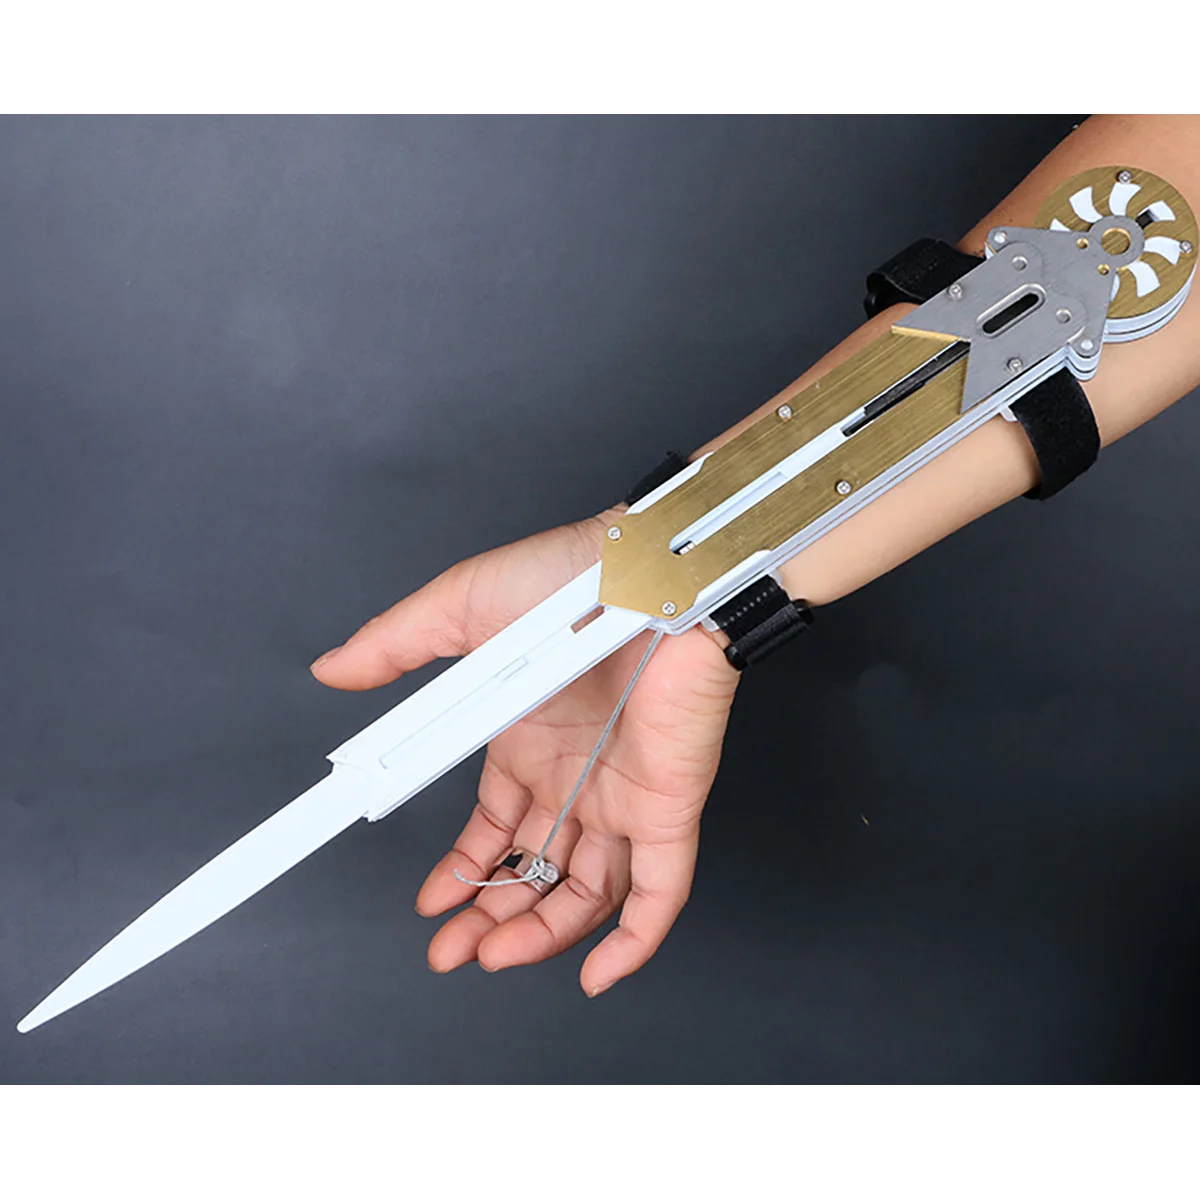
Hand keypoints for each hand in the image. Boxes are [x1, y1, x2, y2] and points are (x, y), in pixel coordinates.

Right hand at [310, 510, 739, 996]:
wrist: (650, 566)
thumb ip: (395, 644)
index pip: (493, 828)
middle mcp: (576, 776)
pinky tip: (598, 974)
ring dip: (540, 935)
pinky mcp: (670, 804)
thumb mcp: (461, 608)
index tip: (430, 901)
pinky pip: (660, 891)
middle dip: (489, 917)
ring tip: (491, 957)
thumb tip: (333, 670)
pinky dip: (635, 942)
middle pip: (532, 869)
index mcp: (529, 742)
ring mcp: (624, 794)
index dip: (462, 870)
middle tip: (450, 951)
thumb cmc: (570, 575)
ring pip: (585, 891)